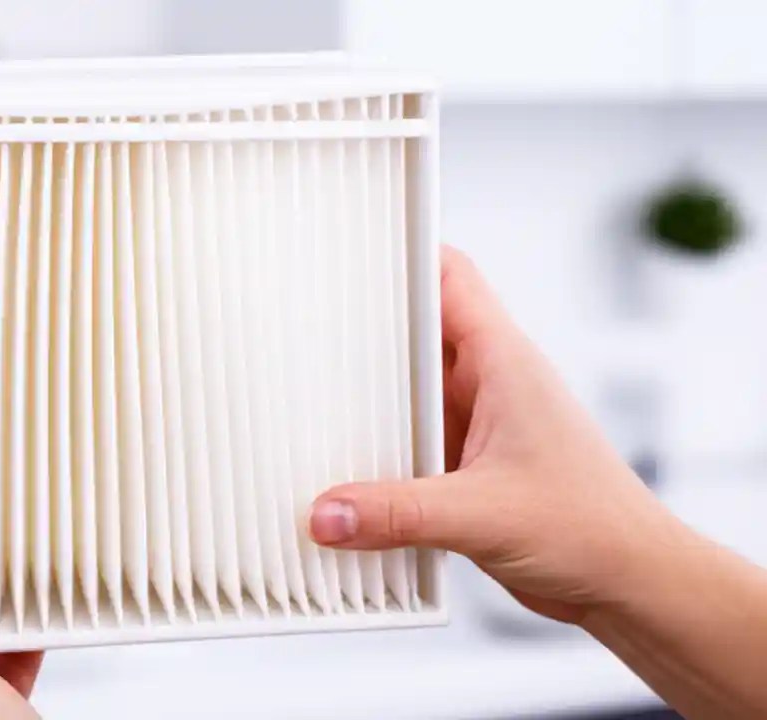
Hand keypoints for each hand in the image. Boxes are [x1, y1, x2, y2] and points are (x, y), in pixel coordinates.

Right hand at [307, 247, 681, 623]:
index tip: (349, 253)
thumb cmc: (595, 529)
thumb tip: (325, 512)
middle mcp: (488, 384)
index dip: (401, 255)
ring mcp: (476, 425)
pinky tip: (346, 468)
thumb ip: (397, 513)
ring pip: (407, 391)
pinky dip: (378, 450)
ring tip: (313, 402)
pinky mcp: (466, 468)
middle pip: (413, 334)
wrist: (631, 584)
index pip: (448, 277)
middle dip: (363, 333)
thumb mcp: (483, 516)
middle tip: (305, 334)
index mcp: (504, 362)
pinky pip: (409, 441)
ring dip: (369, 401)